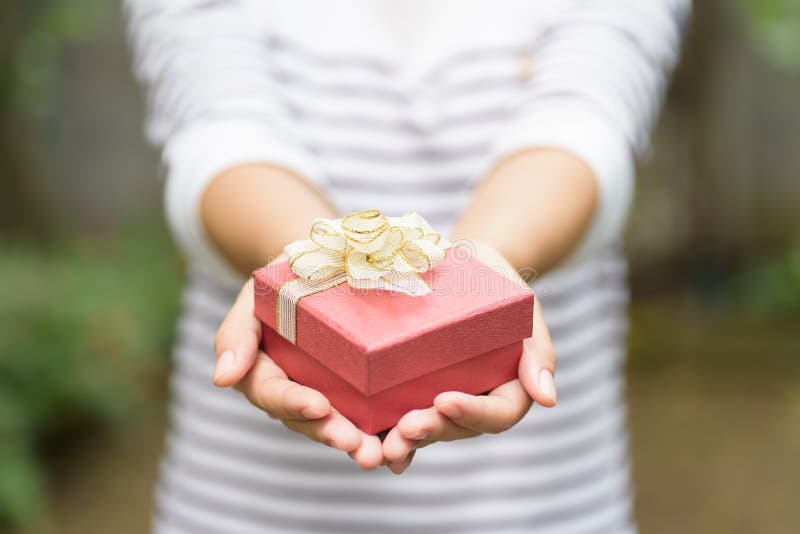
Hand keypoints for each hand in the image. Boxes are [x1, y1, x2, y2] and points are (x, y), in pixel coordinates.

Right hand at [212, 275, 384, 470]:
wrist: (327, 263)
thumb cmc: (286, 279)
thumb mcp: (256, 295)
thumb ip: (237, 334)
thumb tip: (221, 380)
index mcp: (265, 373)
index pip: (276, 394)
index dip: (295, 403)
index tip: (319, 406)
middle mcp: (296, 392)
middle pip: (311, 420)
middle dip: (334, 434)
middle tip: (358, 447)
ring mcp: (329, 396)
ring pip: (341, 427)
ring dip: (360, 444)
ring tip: (381, 455)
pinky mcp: (360, 394)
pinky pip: (370, 419)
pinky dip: (386, 437)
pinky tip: (405, 451)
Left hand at [381, 242, 557, 473]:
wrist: (464, 265)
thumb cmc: (498, 284)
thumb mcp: (523, 308)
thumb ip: (538, 352)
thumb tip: (548, 400)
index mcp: (510, 387)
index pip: (498, 412)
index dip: (472, 412)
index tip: (444, 399)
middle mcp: (478, 401)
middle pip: (460, 428)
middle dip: (433, 430)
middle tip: (406, 428)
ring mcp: (446, 401)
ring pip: (431, 430)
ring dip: (410, 442)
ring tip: (387, 446)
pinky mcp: (417, 394)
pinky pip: (405, 420)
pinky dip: (392, 437)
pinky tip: (377, 449)